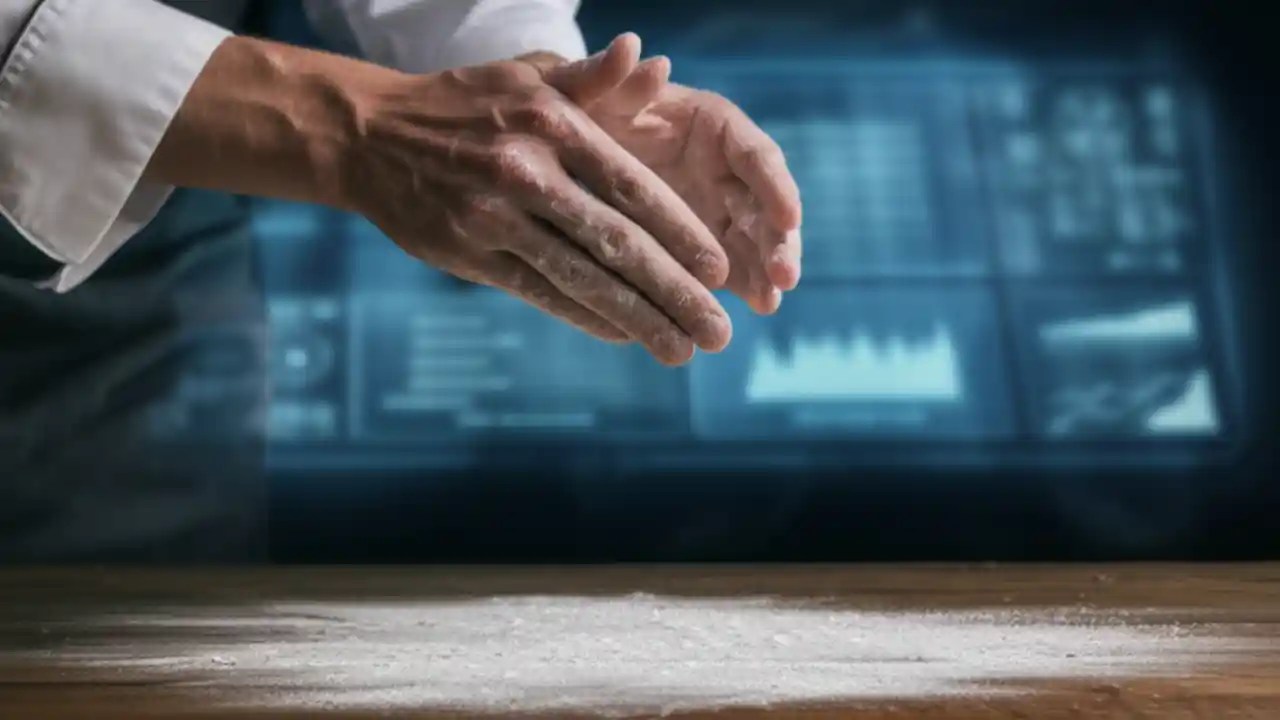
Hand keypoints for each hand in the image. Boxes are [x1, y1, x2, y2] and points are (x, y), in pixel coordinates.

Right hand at [353, 34, 740, 365]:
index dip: (681, 232)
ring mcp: (495, 218)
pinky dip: (587, 317)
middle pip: (617, 243)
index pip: (632, 187)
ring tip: (684, 350)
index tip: (720, 270)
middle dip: (675, 292)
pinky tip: (626, 336)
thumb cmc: (466, 103)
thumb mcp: (527, 77)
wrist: (371, 135)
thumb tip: (648, 57)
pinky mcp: (470, 254)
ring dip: (640, 321)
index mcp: (552, 126)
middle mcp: (527, 173)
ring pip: (582, 278)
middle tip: (719, 331)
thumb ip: (593, 80)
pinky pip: (540, 293)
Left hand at [539, 54, 803, 314]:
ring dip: (767, 269)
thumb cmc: (581, 115)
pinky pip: (732, 266)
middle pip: (765, 202)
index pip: (755, 153)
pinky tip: (755, 307)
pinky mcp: (705, 241)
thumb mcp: (588, 96)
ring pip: (755, 239)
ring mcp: (718, 206)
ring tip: (770, 302)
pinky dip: (745, 285)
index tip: (789, 216)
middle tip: (785, 276)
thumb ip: (612, 78)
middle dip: (779, 239)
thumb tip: (647, 57)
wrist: (566, 150)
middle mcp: (725, 166)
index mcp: (712, 125)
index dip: (774, 185)